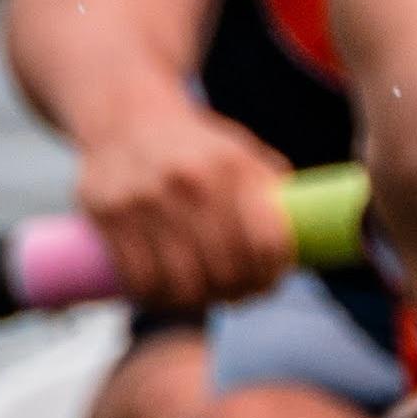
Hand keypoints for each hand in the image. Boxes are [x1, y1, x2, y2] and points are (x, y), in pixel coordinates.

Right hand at [69, 105, 300, 308]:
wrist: (126, 114)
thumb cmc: (195, 145)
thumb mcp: (241, 151)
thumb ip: (273, 190)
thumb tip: (310, 236)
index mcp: (231, 165)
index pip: (265, 242)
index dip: (272, 273)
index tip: (270, 282)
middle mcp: (188, 181)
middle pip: (225, 270)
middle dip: (238, 293)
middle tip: (238, 297)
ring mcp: (144, 198)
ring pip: (180, 282)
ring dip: (196, 302)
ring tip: (203, 299)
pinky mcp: (106, 213)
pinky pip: (137, 278)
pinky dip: (154, 297)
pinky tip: (164, 297)